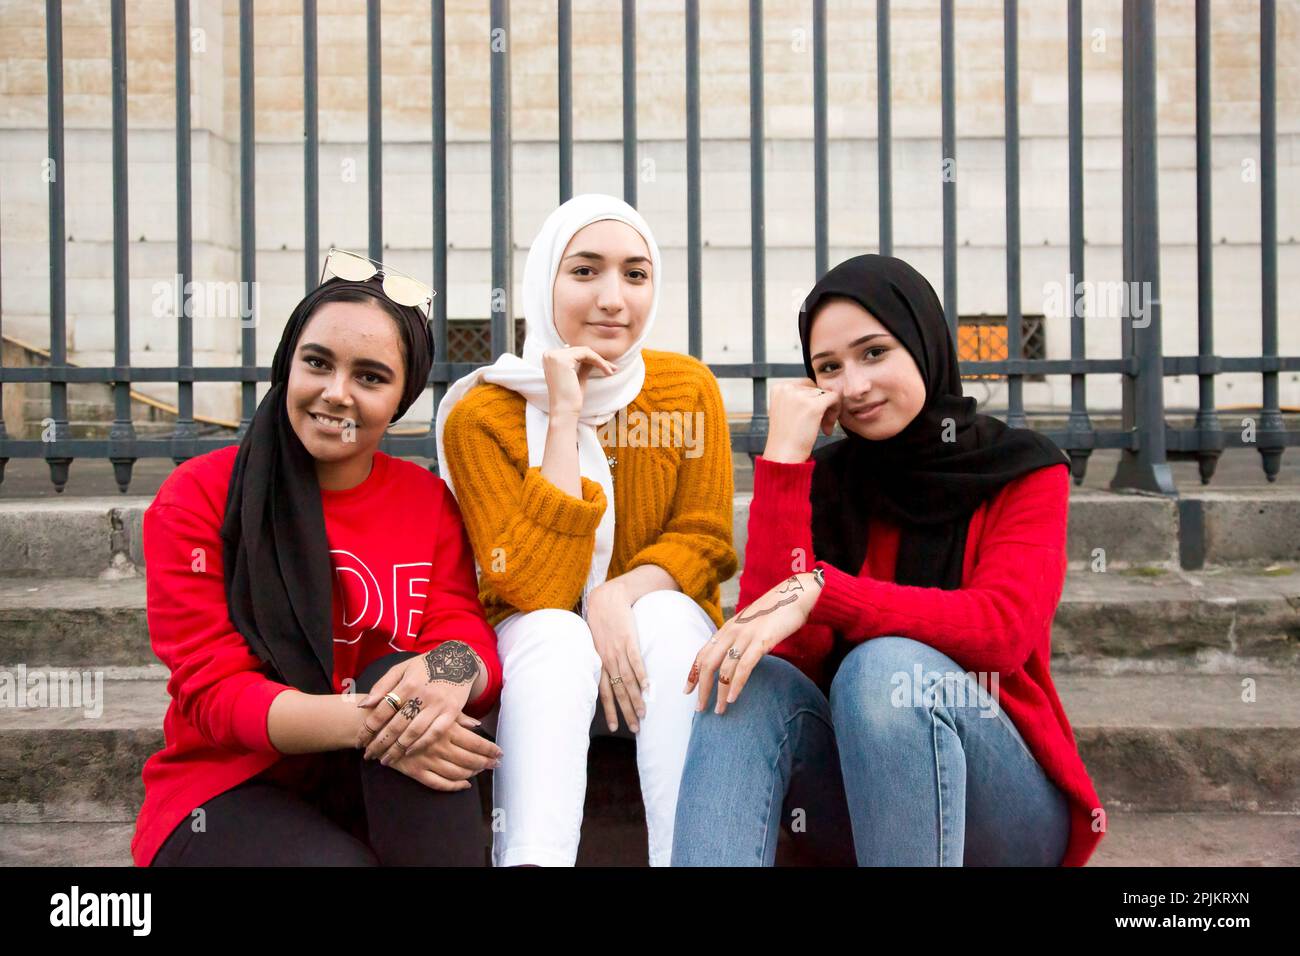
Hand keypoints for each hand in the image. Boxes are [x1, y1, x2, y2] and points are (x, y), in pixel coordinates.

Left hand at [356, 642, 500, 785]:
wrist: (459, 659)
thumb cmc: (425, 666)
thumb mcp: (401, 668)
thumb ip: (382, 685)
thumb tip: (363, 705)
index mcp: (407, 684)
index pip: (382, 710)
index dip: (368, 728)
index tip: (359, 742)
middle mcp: (421, 695)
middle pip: (396, 725)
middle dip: (379, 743)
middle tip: (369, 756)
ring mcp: (438, 704)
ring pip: (413, 732)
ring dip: (397, 749)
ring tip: (386, 760)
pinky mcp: (452, 712)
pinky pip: (434, 733)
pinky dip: (421, 744)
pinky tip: (409, 752)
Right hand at [384, 712, 500, 791]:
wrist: (375, 722)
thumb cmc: (406, 709)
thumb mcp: (433, 705)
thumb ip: (456, 716)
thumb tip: (476, 723)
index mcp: (444, 727)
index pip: (475, 742)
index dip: (490, 750)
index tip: (500, 752)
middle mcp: (437, 745)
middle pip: (470, 759)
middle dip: (486, 763)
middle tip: (496, 764)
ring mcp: (426, 760)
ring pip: (457, 772)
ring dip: (472, 773)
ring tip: (481, 770)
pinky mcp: (414, 771)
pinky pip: (438, 783)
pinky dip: (454, 787)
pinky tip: (464, 785)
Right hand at [543, 346, 617, 417]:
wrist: (564, 411)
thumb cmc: (570, 398)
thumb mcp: (577, 376)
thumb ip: (583, 364)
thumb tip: (594, 355)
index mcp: (550, 358)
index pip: (575, 352)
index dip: (592, 358)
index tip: (607, 367)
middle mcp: (549, 354)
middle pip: (580, 350)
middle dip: (598, 359)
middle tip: (613, 368)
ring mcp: (555, 356)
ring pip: (585, 351)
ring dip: (600, 361)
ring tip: (611, 371)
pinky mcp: (563, 359)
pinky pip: (587, 354)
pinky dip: (599, 361)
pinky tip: (607, 371)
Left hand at [585, 579, 647, 733]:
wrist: (607, 598)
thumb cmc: (601, 620)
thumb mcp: (596, 642)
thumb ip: (601, 659)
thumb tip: (606, 675)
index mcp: (599, 662)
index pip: (604, 692)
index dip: (610, 710)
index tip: (615, 727)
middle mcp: (608, 660)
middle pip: (618, 691)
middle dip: (626, 711)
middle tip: (635, 728)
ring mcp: (618, 650)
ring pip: (628, 680)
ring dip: (636, 699)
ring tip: (644, 714)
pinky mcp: (629, 640)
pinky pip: (636, 661)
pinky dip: (642, 676)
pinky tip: (648, 688)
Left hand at [683, 572, 823, 714]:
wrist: (795, 594)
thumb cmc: (775, 612)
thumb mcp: (750, 625)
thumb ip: (739, 640)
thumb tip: (732, 658)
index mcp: (727, 629)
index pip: (702, 654)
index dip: (692, 673)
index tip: (687, 691)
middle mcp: (731, 632)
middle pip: (708, 664)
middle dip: (702, 688)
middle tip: (699, 709)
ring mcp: (745, 636)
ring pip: (724, 669)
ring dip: (719, 692)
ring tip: (719, 710)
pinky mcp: (761, 640)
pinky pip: (744, 666)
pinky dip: (736, 684)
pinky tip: (733, 698)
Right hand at [763, 379, 839, 462]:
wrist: (783, 455)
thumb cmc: (786, 438)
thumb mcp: (786, 411)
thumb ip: (798, 398)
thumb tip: (820, 390)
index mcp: (779, 388)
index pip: (805, 385)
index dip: (812, 401)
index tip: (811, 417)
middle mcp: (788, 389)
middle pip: (816, 389)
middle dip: (821, 406)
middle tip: (819, 425)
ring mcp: (800, 396)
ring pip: (826, 394)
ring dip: (828, 411)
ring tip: (821, 428)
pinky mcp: (813, 406)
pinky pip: (834, 398)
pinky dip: (835, 411)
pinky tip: (828, 426)